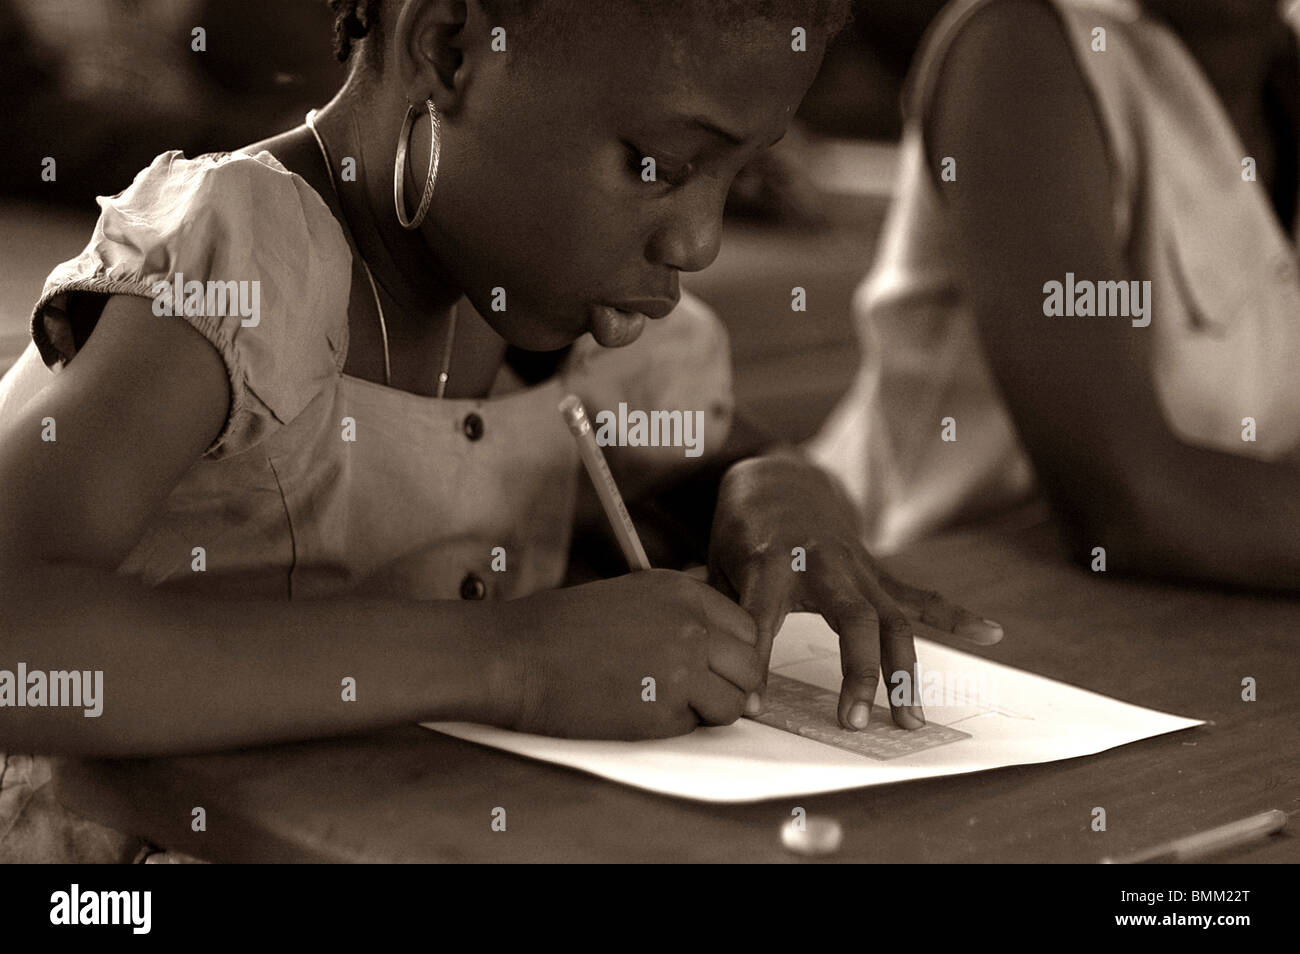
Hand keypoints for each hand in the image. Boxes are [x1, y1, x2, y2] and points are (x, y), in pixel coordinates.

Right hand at [503, 569, 761, 739]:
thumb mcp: (631, 596)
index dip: (737, 654)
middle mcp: (690, 625)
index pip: (746, 627)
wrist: (516, 655)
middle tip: (709, 696)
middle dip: (735, 685)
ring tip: (671, 705)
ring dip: (711, 710)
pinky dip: (677, 727)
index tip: (725, 668)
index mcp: (681, 591)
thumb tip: (721, 647)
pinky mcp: (662, 711)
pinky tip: (641, 711)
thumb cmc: (560, 627)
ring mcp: (681, 669)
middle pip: (750, 665)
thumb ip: (679, 614)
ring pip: (733, 703)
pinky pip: (695, 727)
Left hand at [707, 454, 1003, 730]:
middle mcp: (822, 563)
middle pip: (852, 619)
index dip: (759, 659)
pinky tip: (993, 633)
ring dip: (904, 669)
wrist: (777, 478)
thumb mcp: (715, 564)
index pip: (765, 616)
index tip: (754, 705)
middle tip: (854, 721)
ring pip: (892, 618)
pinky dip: (956, 616)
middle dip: (857, 671)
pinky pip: (920, 596)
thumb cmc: (741, 532)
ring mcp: (857, 567)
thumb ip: (719, 611)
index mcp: (771, 561)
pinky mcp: (877, 571)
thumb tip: (710, 663)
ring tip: (911, 719)